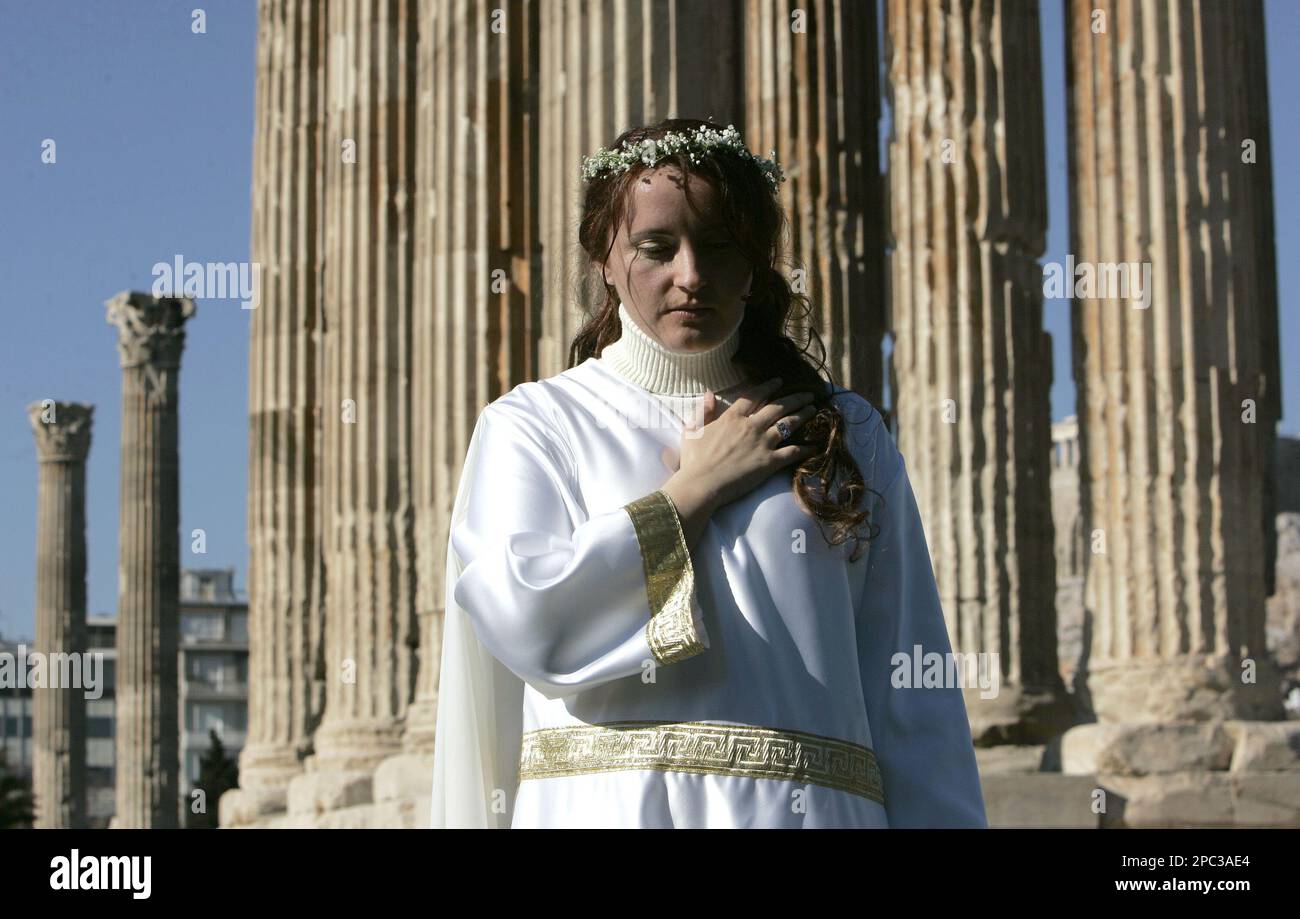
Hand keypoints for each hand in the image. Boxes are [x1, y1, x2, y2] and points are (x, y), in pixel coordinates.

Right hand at [662, 376, 818, 543]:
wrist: (702, 484)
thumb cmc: (694, 460)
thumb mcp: (692, 431)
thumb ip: (703, 411)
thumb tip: (709, 394)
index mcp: (732, 418)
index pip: (754, 396)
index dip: (768, 387)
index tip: (780, 381)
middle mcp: (751, 426)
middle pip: (778, 407)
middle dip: (795, 398)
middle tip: (808, 393)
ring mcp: (762, 443)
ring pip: (788, 424)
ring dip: (803, 415)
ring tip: (814, 409)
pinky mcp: (769, 462)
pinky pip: (792, 452)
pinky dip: (805, 448)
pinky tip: (815, 445)